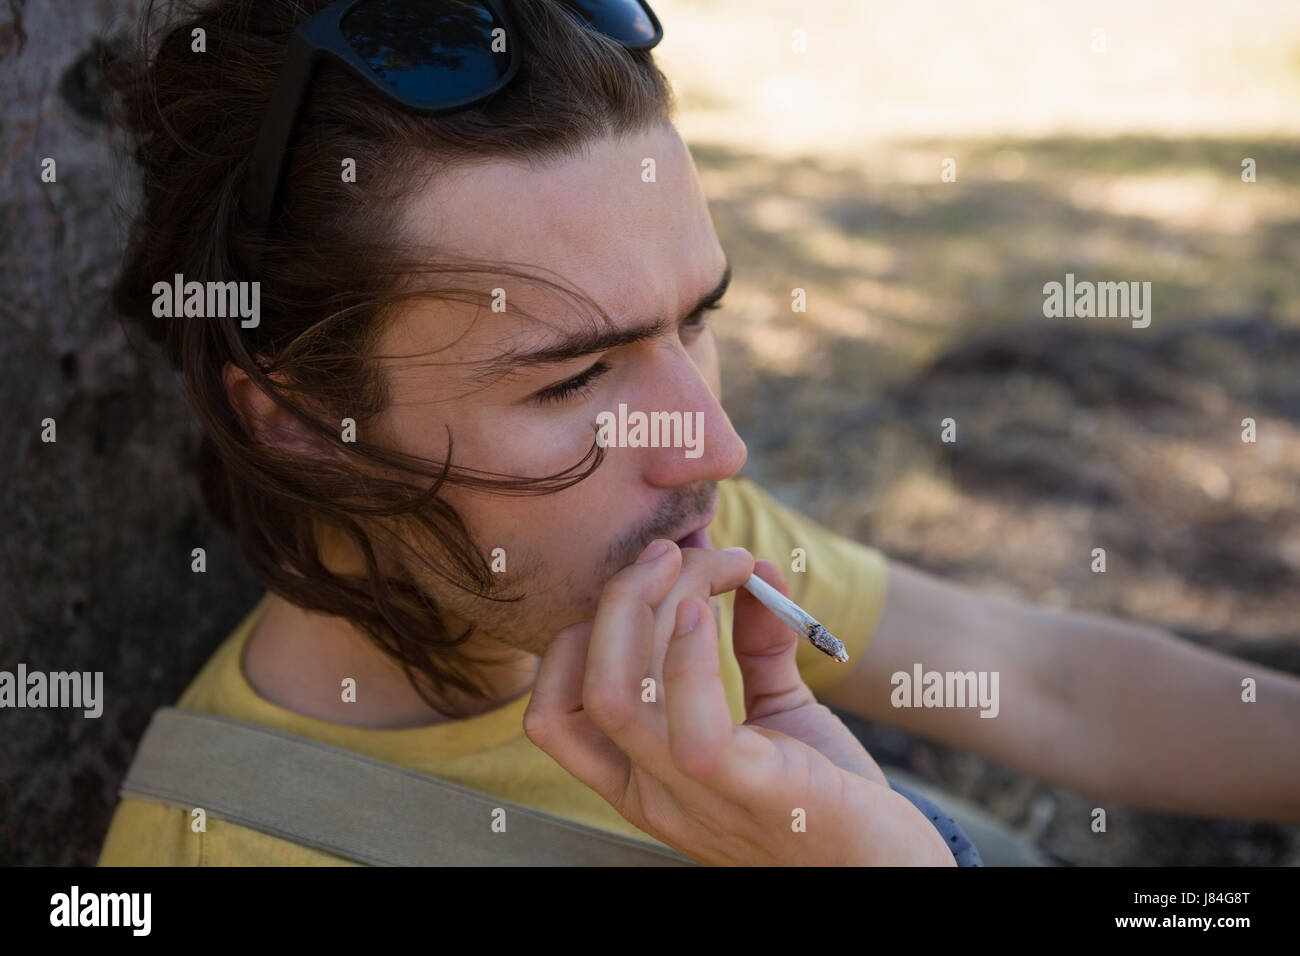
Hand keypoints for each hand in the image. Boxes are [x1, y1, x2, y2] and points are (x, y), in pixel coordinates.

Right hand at [523, 540, 956, 865]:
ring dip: (649, 605)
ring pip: (617, 695)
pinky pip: (692, 726)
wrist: (889, 875)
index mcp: (644, 778)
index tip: (646, 583)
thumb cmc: (830, 799)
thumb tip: (755, 569)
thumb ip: (756, 649)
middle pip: (587, 684)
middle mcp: (653, 794)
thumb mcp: (780, 716)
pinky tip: (716, 604)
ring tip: (703, 560)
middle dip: (619, 597)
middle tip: (677, 551)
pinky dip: (691, 655)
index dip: (581, 630)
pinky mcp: (751, 792)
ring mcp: (695, 798)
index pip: (556, 709)